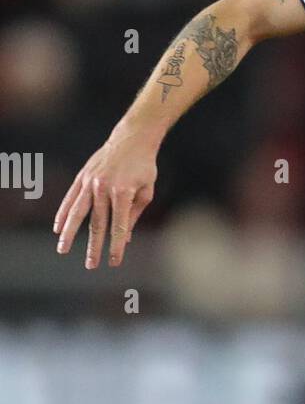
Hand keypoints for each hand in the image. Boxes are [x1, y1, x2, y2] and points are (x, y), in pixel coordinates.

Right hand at [54, 122, 157, 268]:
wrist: (132, 138)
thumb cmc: (144, 167)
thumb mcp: (146, 191)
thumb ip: (135, 214)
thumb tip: (126, 238)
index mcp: (122, 192)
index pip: (119, 226)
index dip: (117, 246)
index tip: (114, 262)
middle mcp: (103, 188)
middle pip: (97, 224)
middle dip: (94, 247)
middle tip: (91, 265)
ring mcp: (90, 182)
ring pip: (77, 212)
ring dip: (70, 233)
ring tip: (63, 250)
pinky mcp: (82, 176)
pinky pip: (70, 198)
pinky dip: (63, 213)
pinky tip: (58, 228)